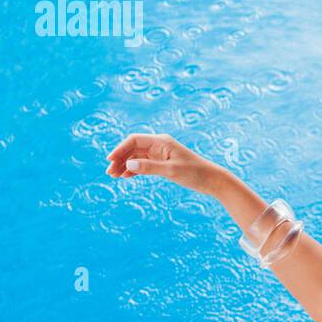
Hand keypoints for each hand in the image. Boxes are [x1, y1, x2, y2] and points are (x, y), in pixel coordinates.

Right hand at [104, 132, 224, 196]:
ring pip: (137, 157)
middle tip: (109, 173)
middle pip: (133, 148)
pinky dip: (134, 169)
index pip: (134, 140)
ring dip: (125, 164)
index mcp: (161, 142)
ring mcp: (160, 154)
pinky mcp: (163, 163)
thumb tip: (128, 164)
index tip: (110, 161)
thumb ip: (150, 167)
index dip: (120, 149)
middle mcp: (159, 145)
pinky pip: (143, 164)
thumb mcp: (171, 171)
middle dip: (120, 158)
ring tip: (114, 176)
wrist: (212, 180)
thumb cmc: (195, 173)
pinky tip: (125, 176)